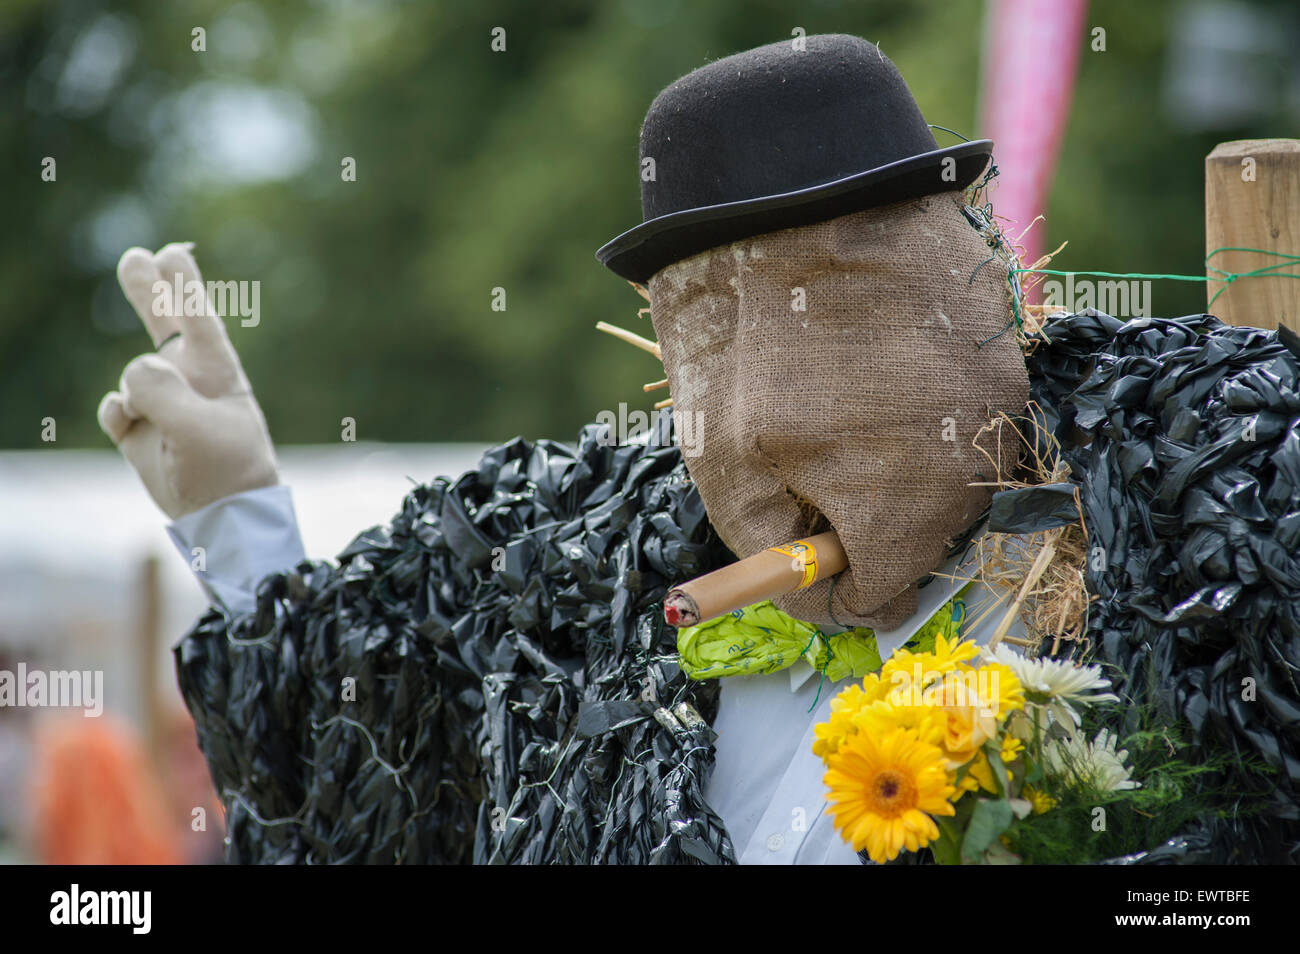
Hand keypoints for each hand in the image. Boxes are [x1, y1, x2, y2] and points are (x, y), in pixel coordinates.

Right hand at [97, 243, 278, 519]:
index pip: (198, 318)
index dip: (184, 285)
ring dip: (139, 398)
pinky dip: (121, 417)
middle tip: (136, 259)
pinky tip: (137, 431)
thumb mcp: (202, 432)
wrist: (219, 515)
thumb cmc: (226, 469)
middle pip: (162, 322)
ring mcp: (161, 399)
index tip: (171, 254)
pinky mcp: (137, 424)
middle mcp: (189, 377)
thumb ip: (167, 395)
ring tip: (170, 433)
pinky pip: (114, 407)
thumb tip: (134, 369)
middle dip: (147, 290)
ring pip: (131, 376)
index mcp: (218, 371)